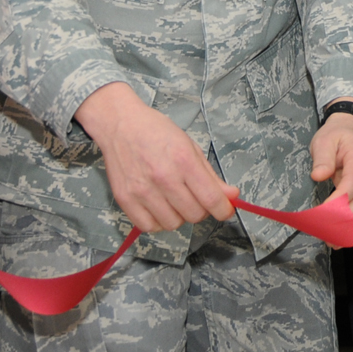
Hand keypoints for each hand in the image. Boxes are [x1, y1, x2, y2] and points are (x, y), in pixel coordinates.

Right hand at [75, 83, 236, 231]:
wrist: (120, 124)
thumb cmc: (156, 132)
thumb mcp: (190, 146)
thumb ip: (211, 175)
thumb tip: (232, 195)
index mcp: (183, 161)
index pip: (211, 199)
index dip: (224, 210)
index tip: (225, 210)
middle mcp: (163, 178)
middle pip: (194, 215)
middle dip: (201, 209)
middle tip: (195, 197)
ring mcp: (142, 191)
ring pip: (173, 224)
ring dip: (179, 216)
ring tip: (174, 199)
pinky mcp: (125, 200)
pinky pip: (149, 227)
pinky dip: (158, 221)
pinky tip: (159, 207)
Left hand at [310, 109, 352, 226]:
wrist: (349, 129)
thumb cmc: (336, 135)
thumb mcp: (324, 140)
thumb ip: (322, 158)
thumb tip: (319, 175)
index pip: (352, 184)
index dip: (339, 201)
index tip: (323, 213)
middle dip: (344, 219)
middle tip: (324, 231)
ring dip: (351, 227)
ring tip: (333, 239)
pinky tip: (344, 236)